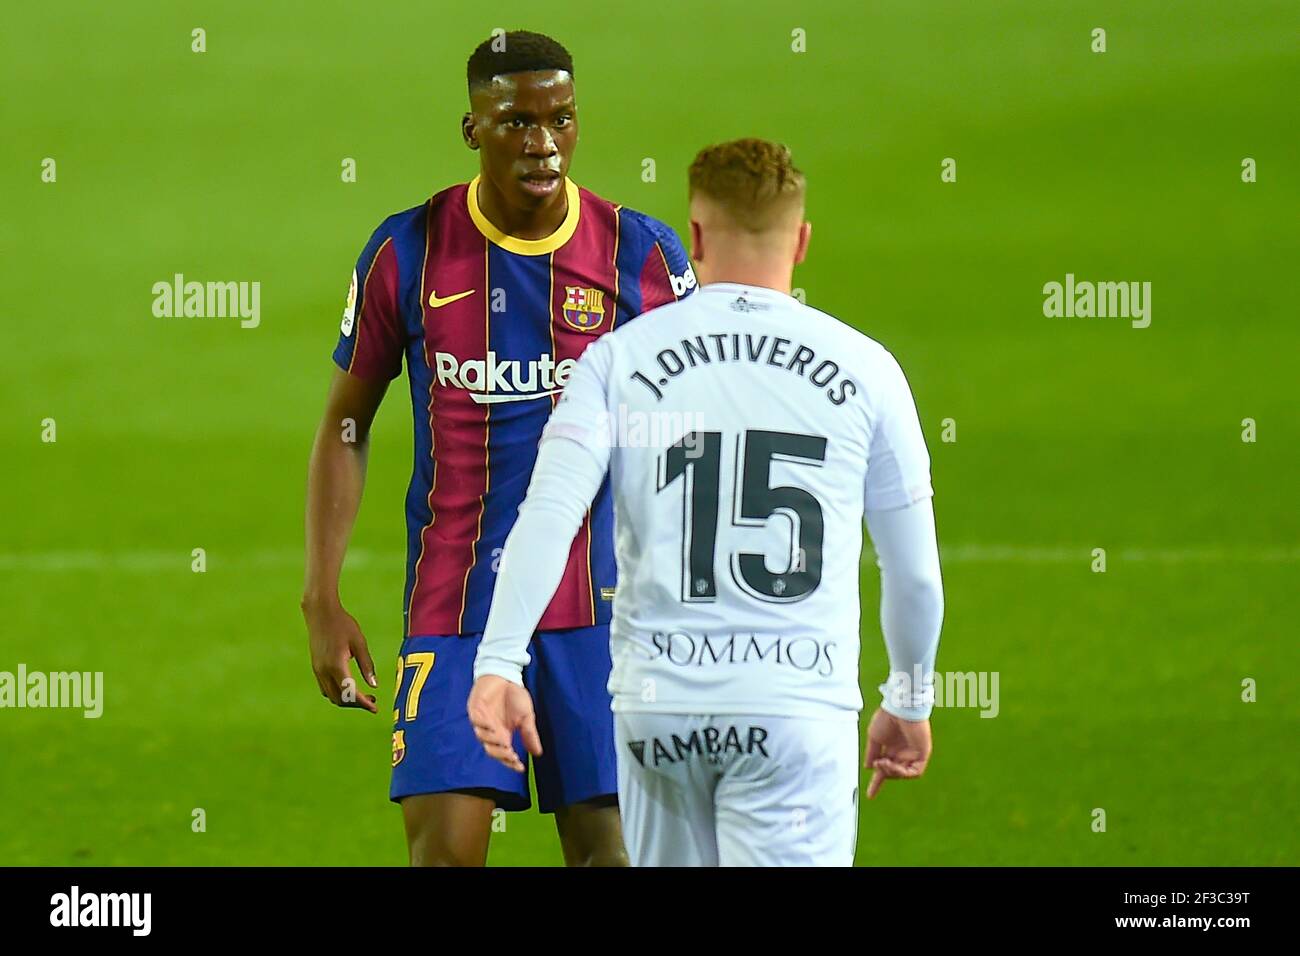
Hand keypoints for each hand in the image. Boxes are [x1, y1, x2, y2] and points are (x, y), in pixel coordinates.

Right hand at [303, 597, 377, 712]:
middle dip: (357, 704)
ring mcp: (317, 670)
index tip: (375, 708)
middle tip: (373, 701)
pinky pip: (325, 688)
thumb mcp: (359, 642)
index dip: (363, 703)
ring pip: (331, 696)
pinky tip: (350, 687)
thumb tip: (374, 685)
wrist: (320, 612)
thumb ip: (367, 664)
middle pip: (340, 699)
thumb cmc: (343, 624)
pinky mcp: (316, 667)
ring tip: (364, 695)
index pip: (350, 693)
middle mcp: (324, 671)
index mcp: (336, 665)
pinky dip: (338, 693)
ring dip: (347, 700)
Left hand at [467, 675, 541, 771]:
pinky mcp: (475, 709)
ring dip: (492, 740)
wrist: (506, 675)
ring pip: (482, 737)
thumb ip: (529, 734)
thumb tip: (537, 753)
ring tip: (504, 740)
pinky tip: (492, 726)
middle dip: (501, 754)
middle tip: (511, 753)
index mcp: (503, 735)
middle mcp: (491, 731)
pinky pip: (476, 720)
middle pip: (491, 750)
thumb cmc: (515, 695)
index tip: (520, 767)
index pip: (505, 754)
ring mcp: (481, 721)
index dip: (511, 763)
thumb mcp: (527, 716)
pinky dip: (483, 724)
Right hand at [864, 707, 930, 798]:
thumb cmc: (886, 719)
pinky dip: (903, 773)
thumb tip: (869, 768)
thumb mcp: (874, 738)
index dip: (876, 783)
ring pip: (903, 774)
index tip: (870, 796)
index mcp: (891, 749)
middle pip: (892, 773)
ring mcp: (913, 754)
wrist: (900, 708)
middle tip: (878, 764)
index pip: (884, 769)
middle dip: (883, 773)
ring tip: (884, 763)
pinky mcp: (922, 754)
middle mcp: (902, 753)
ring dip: (892, 772)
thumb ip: (872, 753)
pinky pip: (915, 772)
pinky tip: (895, 765)